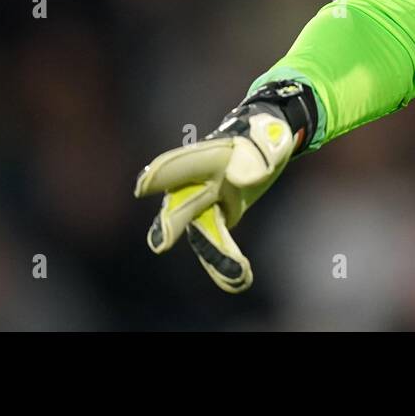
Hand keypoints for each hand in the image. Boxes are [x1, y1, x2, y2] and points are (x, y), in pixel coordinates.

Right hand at [135, 86, 305, 292]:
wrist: (265, 142)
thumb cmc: (265, 134)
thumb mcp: (270, 137)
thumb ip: (257, 154)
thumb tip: (238, 180)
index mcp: (211, 153)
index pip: (186, 162)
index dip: (165, 172)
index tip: (144, 185)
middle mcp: (198, 180)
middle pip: (182, 202)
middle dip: (171, 222)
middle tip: (160, 243)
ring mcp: (203, 201)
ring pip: (201, 231)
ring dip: (216, 255)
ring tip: (237, 274)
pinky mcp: (214, 218)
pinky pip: (217, 244)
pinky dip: (227, 263)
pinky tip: (240, 281)